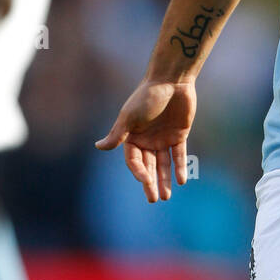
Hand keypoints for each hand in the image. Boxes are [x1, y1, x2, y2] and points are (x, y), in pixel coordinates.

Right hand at [95, 79, 197, 201]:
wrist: (171, 81)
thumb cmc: (147, 96)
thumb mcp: (129, 116)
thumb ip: (118, 134)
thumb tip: (98, 147)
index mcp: (132, 137)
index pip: (134, 160)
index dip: (139, 172)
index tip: (146, 181)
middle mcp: (147, 140)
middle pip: (148, 166)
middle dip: (150, 183)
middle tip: (154, 199)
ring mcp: (163, 138)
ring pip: (163, 164)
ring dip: (165, 179)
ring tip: (167, 196)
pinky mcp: (179, 135)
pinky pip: (179, 155)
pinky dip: (180, 167)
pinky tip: (181, 180)